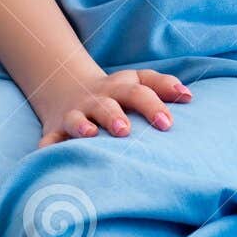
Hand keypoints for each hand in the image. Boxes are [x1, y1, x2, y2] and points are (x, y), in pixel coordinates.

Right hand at [32, 64, 192, 148]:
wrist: (70, 90)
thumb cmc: (118, 92)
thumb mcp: (139, 82)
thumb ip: (163, 86)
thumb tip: (189, 96)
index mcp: (120, 88)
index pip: (139, 92)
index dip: (154, 106)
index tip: (167, 124)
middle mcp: (97, 99)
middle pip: (106, 104)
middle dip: (114, 116)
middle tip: (125, 131)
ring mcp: (74, 114)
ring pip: (76, 119)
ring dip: (82, 126)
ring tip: (89, 135)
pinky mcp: (55, 130)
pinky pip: (49, 140)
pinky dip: (47, 147)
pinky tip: (48, 155)